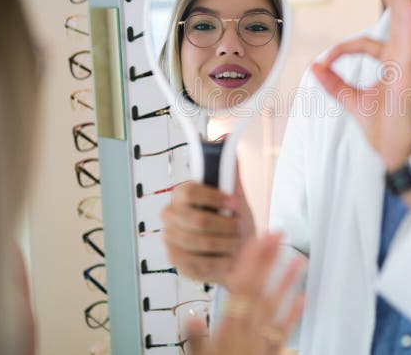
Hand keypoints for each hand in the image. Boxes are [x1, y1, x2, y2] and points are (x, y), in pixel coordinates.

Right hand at [162, 165, 255, 285]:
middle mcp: (171, 215)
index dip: (213, 197)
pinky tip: (230, 257)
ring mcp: (170, 239)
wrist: (235, 254)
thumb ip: (231, 176)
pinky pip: (199, 262)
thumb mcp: (237, 200)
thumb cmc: (233, 223)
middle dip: (226, 226)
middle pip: (198, 219)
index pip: (189, 191)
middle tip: (241, 228)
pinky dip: (220, 260)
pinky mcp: (175, 261)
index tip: (235, 203)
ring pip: (201, 241)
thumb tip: (229, 148)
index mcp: (181, 194)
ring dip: (226, 243)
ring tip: (239, 243)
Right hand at [184, 233, 304, 354]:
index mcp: (226, 328)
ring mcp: (261, 341)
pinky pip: (284, 331)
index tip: (257, 238)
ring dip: (287, 281)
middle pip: (258, 289)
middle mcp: (246, 330)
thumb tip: (190, 317)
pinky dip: (295, 314)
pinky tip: (305, 296)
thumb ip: (195, 339)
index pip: (238, 287)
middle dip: (268, 260)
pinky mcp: (271, 352)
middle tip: (278, 234)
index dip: (249, 261)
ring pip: (275, 306)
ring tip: (299, 258)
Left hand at [311, 0, 410, 170]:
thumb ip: (335, 84)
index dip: (342, 48)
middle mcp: (405, 55)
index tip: (324, 63)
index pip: (367, 42)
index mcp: (394, 62)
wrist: (401, 153)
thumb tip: (314, 67)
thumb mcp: (353, 102)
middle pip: (395, 12)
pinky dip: (407, 13)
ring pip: (405, 14)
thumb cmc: (386, 130)